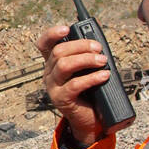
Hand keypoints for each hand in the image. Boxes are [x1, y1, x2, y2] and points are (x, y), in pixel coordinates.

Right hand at [36, 27, 110, 148]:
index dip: (52, 34)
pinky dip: (92, 78)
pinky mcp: (61, 99)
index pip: (44, 44)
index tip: (67, 29)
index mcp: (53, 63)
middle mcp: (49, 73)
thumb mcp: (88, 70)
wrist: (90, 120)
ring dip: (86, 59)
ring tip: (103, 61)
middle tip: (99, 49)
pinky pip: (75, 84)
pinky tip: (104, 76)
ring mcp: (53, 87)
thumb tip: (97, 36)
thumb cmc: (91, 91)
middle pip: (59, 51)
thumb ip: (88, 55)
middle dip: (81, 46)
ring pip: (64, 65)